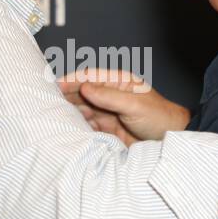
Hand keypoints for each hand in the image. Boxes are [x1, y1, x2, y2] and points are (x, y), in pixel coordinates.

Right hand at [57, 68, 190, 144]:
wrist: (171, 140)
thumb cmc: (159, 117)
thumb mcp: (135, 105)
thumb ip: (109, 97)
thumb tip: (85, 88)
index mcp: (117, 82)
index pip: (88, 77)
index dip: (70, 80)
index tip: (53, 84)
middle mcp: (110, 95)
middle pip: (82, 93)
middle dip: (65, 97)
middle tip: (46, 102)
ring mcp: (108, 112)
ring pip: (82, 110)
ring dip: (69, 113)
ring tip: (52, 117)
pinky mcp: (107, 129)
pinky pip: (88, 126)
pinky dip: (77, 127)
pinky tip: (66, 129)